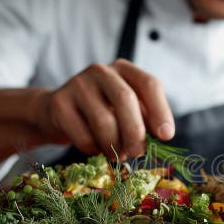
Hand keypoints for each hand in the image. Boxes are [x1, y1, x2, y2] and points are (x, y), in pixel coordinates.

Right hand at [34, 59, 174, 159]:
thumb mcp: (126, 110)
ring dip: (114, 146)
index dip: (161, 111)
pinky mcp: (59, 103)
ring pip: (103, 121)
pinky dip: (93, 149)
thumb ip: (145, 117)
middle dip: (135, 132)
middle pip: (125, 99)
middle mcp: (101, 71)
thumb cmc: (101, 113)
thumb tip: (164, 134)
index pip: (149, 84)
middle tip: (138, 152)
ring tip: (117, 155)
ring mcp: (77, 84)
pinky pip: (83, 135)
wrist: (56, 113)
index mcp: (124, 69)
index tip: (166, 135)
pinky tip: (95, 148)